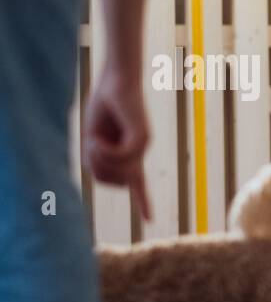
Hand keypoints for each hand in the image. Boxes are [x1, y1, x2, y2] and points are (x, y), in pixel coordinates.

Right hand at [84, 65, 151, 220]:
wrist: (117, 81)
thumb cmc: (105, 107)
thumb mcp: (93, 138)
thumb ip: (96, 158)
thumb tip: (103, 172)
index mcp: (130, 155)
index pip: (139, 183)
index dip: (143, 202)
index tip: (150, 220)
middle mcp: (139, 154)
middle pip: (113, 181)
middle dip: (96, 170)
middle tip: (89, 148)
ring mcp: (142, 146)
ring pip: (119, 171)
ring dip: (99, 160)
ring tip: (92, 141)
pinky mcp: (141, 136)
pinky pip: (122, 156)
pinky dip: (104, 151)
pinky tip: (95, 139)